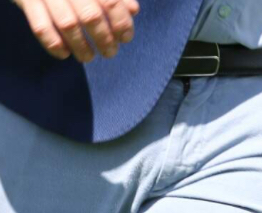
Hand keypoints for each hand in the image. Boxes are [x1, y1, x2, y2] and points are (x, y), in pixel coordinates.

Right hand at [12, 0, 139, 61]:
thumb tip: (133, 10)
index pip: (110, 0)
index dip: (121, 22)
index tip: (125, 37)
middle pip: (91, 15)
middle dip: (104, 39)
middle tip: (110, 52)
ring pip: (68, 25)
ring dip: (82, 47)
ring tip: (88, 56)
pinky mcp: (27, 0)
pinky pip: (41, 27)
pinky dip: (54, 45)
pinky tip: (64, 53)